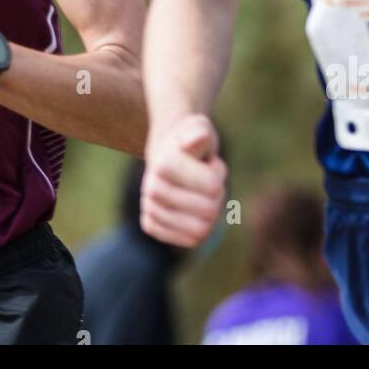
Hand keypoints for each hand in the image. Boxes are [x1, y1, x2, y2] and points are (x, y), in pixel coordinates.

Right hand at [140, 114, 225, 247]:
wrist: (169, 154)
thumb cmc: (192, 142)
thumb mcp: (200, 128)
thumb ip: (200, 132)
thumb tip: (195, 140)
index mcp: (163, 164)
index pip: (213, 187)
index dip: (218, 172)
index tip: (208, 161)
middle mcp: (151, 188)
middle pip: (209, 211)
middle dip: (216, 194)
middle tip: (205, 179)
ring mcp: (149, 208)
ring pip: (201, 230)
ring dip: (208, 211)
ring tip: (199, 193)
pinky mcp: (150, 225)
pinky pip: (190, 240)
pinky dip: (198, 226)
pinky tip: (190, 208)